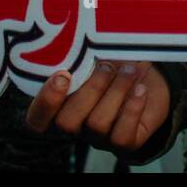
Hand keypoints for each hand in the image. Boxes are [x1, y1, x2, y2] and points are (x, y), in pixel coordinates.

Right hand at [25, 60, 171, 154]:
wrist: (150, 81)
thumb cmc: (116, 66)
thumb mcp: (97, 59)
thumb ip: (82, 59)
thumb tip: (81, 43)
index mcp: (60, 107)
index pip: (37, 120)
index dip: (45, 102)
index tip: (62, 75)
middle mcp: (76, 127)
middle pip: (67, 122)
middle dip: (90, 89)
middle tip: (108, 66)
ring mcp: (99, 138)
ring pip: (97, 124)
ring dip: (116, 91)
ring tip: (130, 70)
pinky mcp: (125, 143)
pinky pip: (122, 137)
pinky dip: (132, 108)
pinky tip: (141, 89)